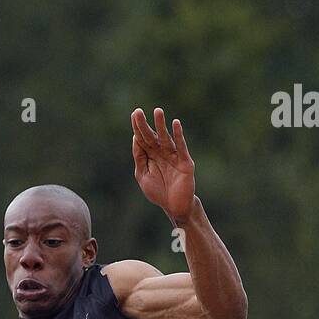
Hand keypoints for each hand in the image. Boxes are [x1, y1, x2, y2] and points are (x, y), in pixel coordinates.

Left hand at [131, 107, 195, 223]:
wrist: (175, 207)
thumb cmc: (158, 192)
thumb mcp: (143, 175)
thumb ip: (139, 158)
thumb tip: (135, 138)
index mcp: (151, 155)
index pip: (143, 139)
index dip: (138, 127)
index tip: (134, 114)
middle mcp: (162, 152)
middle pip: (152, 136)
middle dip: (145, 124)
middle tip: (138, 111)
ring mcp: (174, 156)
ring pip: (166, 138)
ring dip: (161, 125)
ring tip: (157, 111)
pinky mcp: (185, 161)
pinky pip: (181, 147)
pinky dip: (178, 135)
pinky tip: (175, 123)